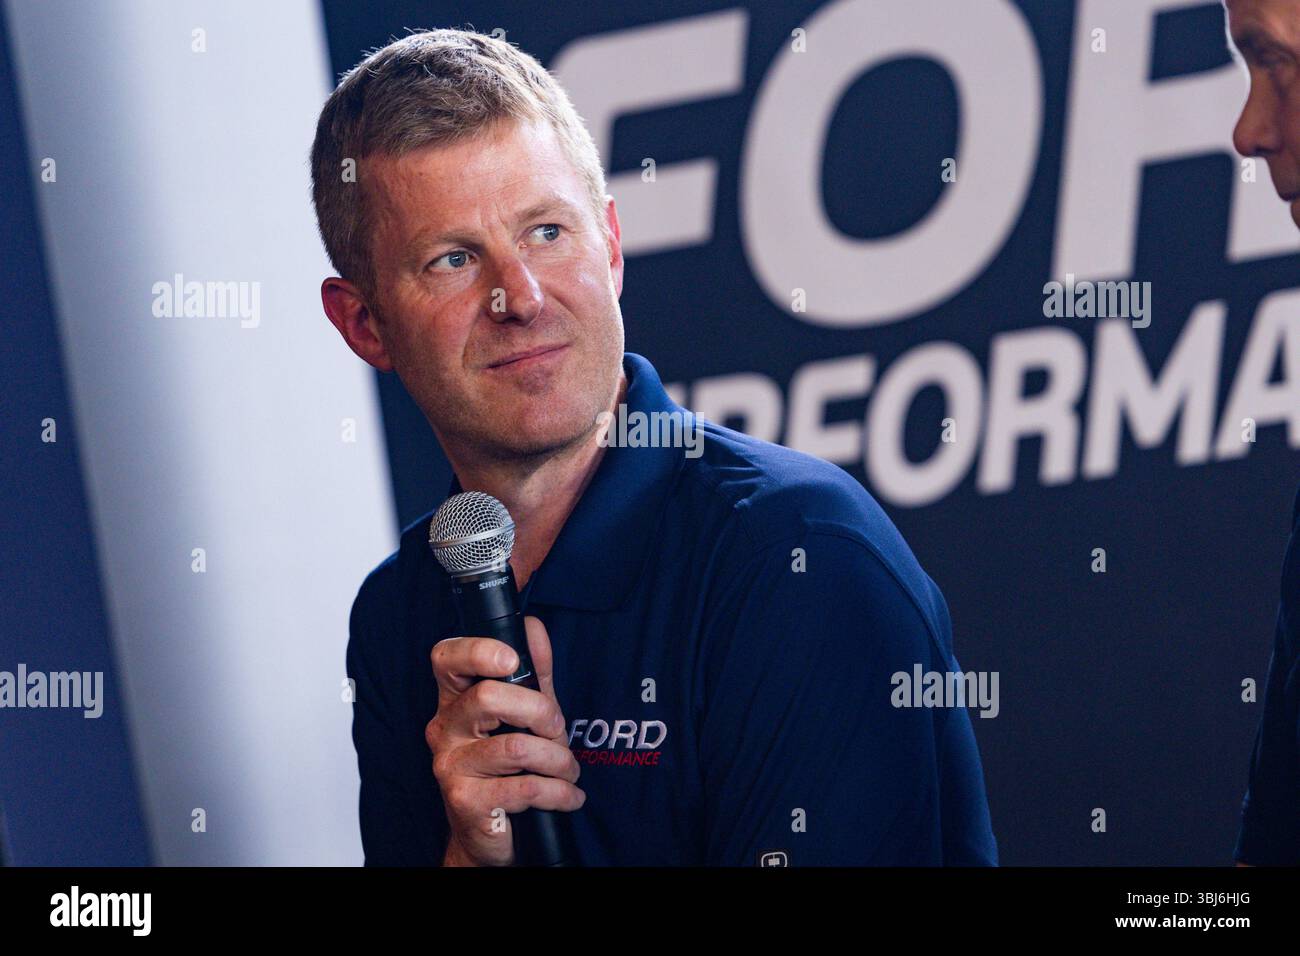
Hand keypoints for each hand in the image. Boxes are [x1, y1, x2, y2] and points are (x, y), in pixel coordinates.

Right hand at [426, 615, 583, 865]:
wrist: (487, 834)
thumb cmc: (507, 770)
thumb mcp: (525, 715)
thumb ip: (533, 673)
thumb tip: (533, 628)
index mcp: (455, 700)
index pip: (446, 658)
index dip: (478, 651)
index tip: (511, 660)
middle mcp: (444, 729)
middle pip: (488, 697)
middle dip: (541, 713)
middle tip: (558, 733)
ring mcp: (449, 766)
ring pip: (515, 748)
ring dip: (558, 760)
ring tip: (569, 771)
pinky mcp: (464, 801)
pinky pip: (524, 789)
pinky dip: (559, 792)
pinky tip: (568, 796)